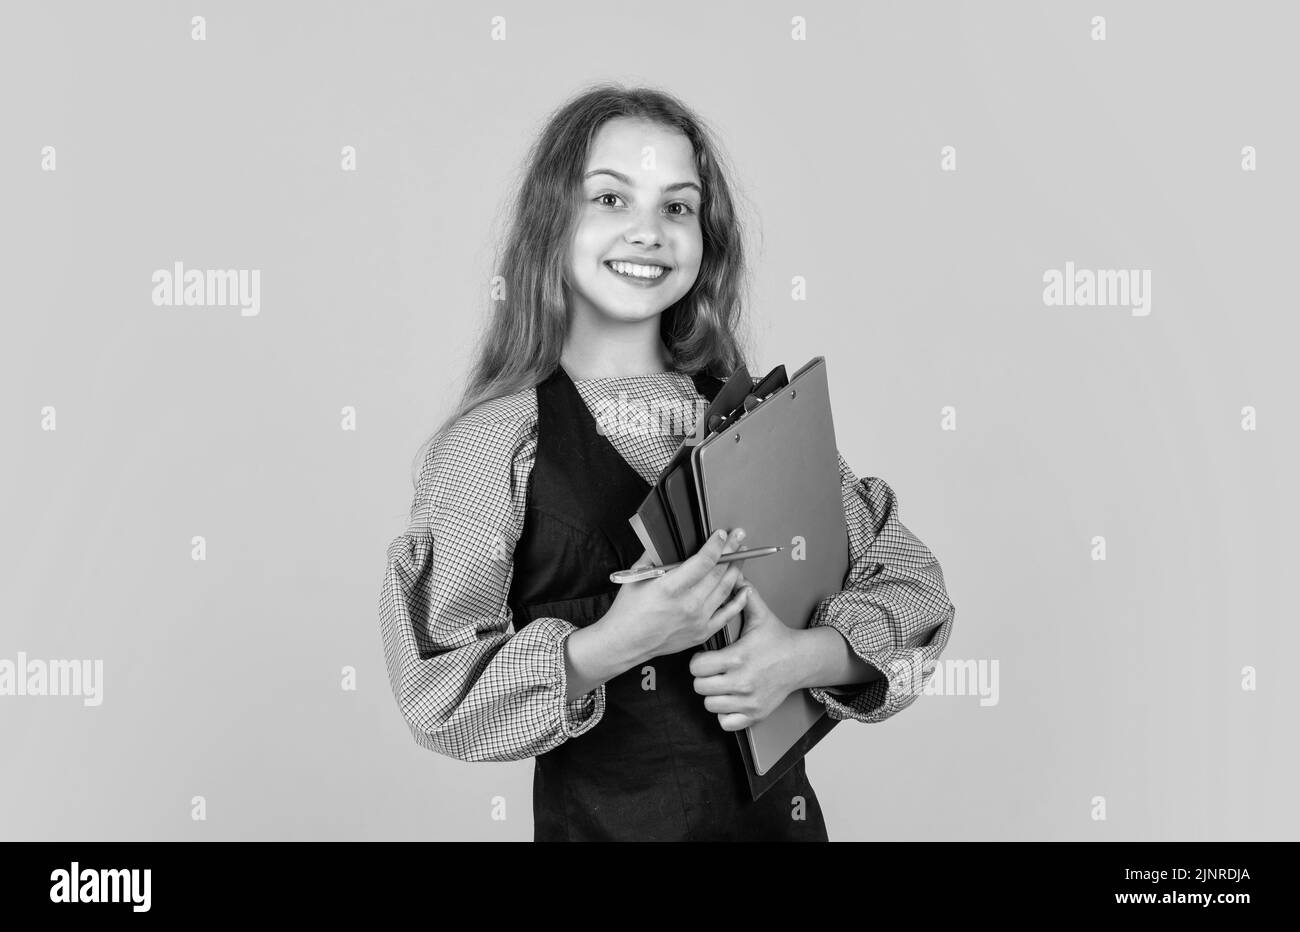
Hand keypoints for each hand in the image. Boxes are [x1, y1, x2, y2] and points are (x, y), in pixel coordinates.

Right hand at [601, 528, 750, 664]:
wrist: (625, 642)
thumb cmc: (628, 611)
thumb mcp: (636, 576)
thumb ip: (655, 557)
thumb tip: (669, 542)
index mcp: (670, 588)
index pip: (703, 561)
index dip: (716, 545)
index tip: (721, 534)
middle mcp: (688, 604)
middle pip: (718, 572)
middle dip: (731, 551)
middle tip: (739, 537)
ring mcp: (698, 620)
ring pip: (725, 589)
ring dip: (736, 569)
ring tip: (742, 555)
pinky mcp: (702, 632)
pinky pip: (727, 614)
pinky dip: (739, 600)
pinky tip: (745, 588)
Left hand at [688, 580, 801, 731]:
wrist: (802, 661)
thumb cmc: (777, 638)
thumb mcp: (760, 615)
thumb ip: (744, 595)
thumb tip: (734, 573)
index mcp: (738, 657)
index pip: (697, 667)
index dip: (698, 661)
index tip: (706, 658)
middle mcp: (742, 681)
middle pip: (700, 687)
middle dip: (703, 678)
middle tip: (712, 671)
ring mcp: (749, 700)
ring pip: (710, 705)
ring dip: (713, 695)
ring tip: (722, 684)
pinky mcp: (755, 714)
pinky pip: (726, 722)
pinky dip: (725, 714)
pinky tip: (731, 700)